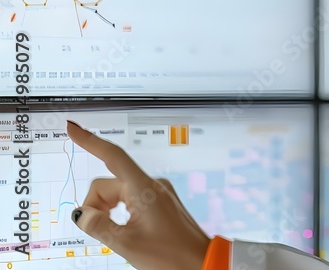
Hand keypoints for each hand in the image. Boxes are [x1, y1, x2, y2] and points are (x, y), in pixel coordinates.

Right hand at [66, 120, 210, 269]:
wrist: (200, 262)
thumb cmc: (171, 256)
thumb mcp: (126, 244)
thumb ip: (98, 226)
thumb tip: (82, 213)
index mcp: (144, 189)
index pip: (112, 156)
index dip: (90, 141)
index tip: (73, 127)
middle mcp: (152, 185)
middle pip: (108, 184)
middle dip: (96, 205)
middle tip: (102, 231)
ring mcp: (157, 192)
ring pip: (117, 193)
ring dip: (107, 210)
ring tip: (118, 234)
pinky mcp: (160, 201)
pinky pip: (129, 199)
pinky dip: (119, 212)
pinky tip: (124, 228)